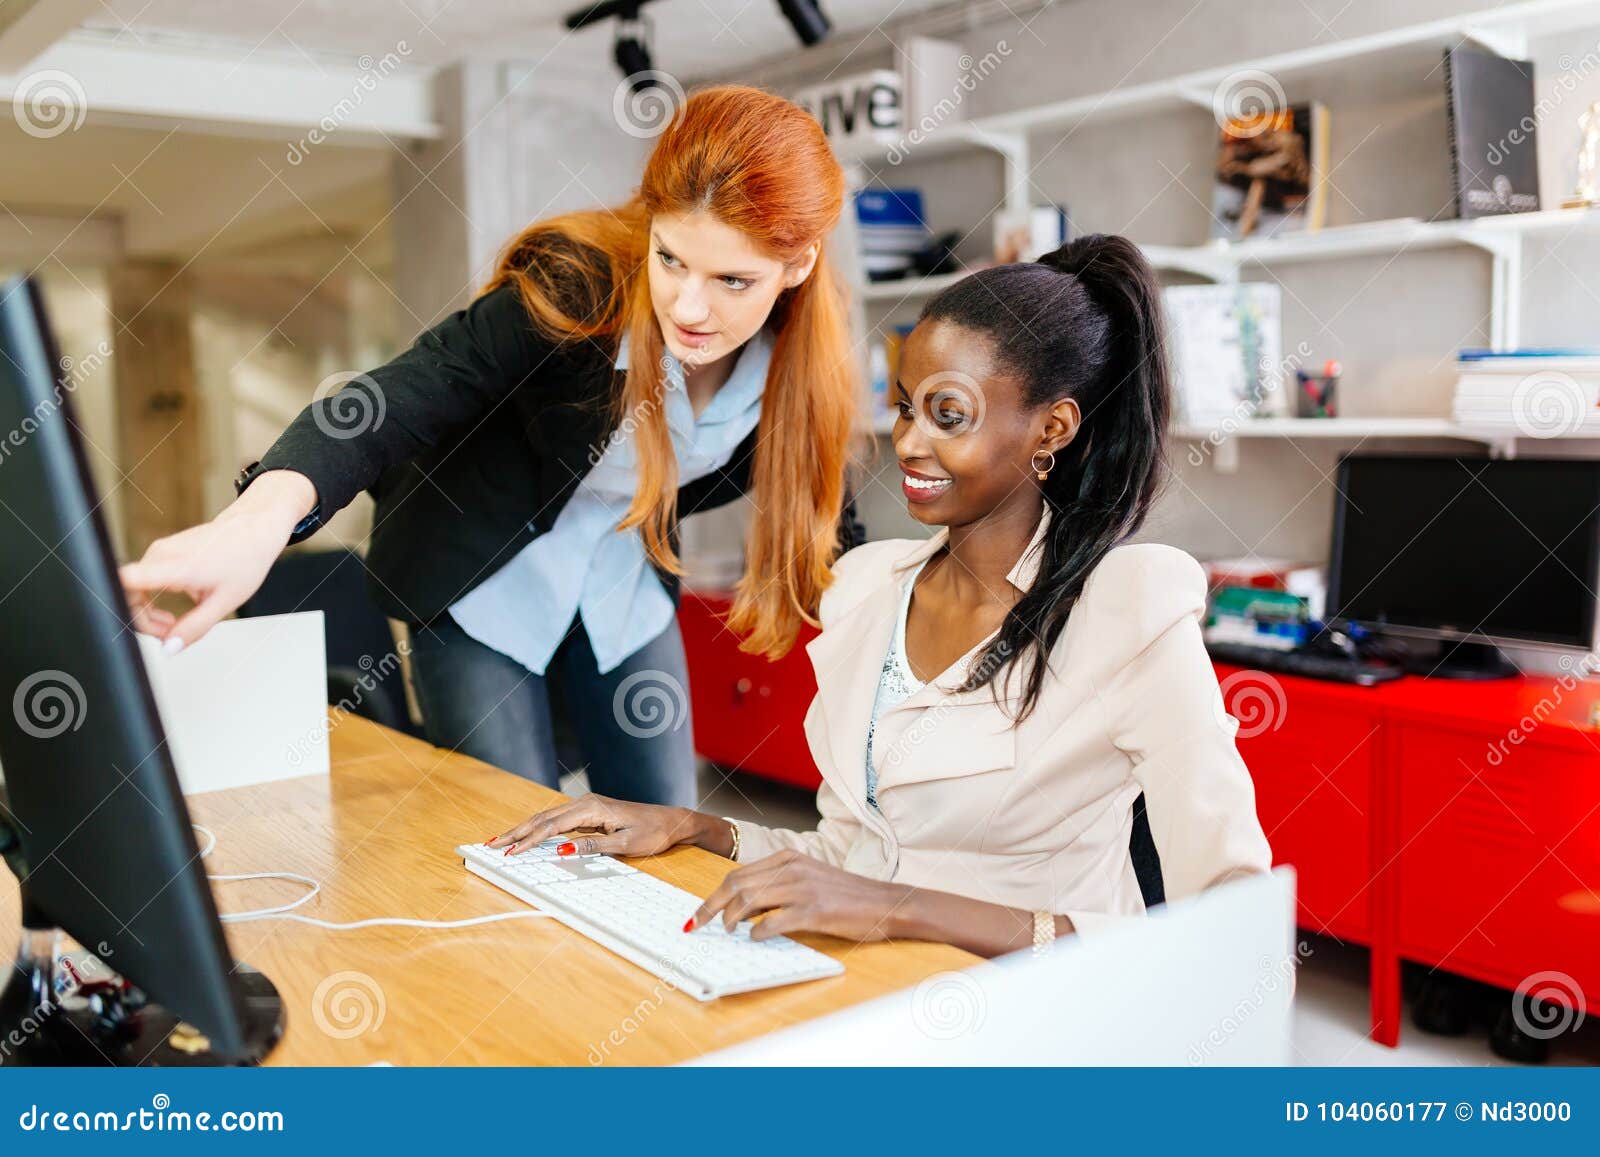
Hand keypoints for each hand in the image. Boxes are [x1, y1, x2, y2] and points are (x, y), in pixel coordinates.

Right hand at [118, 470, 315, 648]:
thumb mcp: (225, 602)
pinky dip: (154, 599)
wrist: (254, 531)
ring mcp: (161, 550)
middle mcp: (162, 554)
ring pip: (135, 587)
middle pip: (128, 592)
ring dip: (149, 612)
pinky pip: (146, 580)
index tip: (132, 622)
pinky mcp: (163, 551)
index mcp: (178, 566)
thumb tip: (169, 648)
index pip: (128, 581)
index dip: (121, 604)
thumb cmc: (246, 559)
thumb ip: (195, 627)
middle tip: (169, 634)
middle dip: (143, 620)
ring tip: (174, 624)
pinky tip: (174, 609)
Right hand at [486, 793, 719, 857]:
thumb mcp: (625, 843)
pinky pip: (558, 821)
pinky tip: (528, 836)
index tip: (509, 852)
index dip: (528, 840)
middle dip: (516, 832)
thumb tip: (561, 849)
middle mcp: (585, 804)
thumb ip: (592, 846)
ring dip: (524, 829)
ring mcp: (587, 807)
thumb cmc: (653, 832)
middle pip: (543, 818)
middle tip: (491, 844)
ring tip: (501, 840)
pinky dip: (539, 829)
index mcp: (592, 809)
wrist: (672, 820)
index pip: (551, 826)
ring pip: (548, 818)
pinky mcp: (589, 813)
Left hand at [687, 849, 910, 941]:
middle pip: (735, 884)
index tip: (698, 914)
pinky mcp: (814, 910)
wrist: (884, 903)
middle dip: (710, 907)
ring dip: (731, 919)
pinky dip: (758, 933)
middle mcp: (792, 868)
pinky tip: (756, 938)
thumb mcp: (808, 879)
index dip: (712, 895)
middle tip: (697, 925)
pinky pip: (773, 922)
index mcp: (788, 858)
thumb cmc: (846, 896)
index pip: (737, 874)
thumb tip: (742, 910)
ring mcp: (802, 888)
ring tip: (728, 933)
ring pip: (748, 900)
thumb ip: (777, 888)